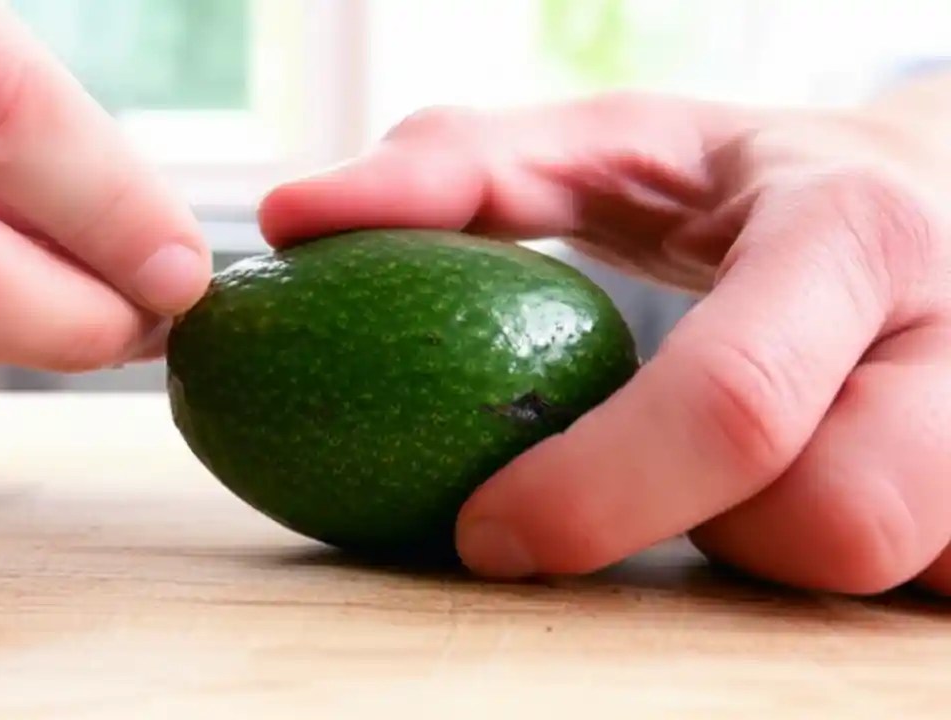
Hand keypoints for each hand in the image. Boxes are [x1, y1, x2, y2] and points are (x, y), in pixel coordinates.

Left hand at [259, 92, 950, 595]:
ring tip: (743, 466)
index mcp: (852, 232)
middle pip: (841, 526)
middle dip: (713, 534)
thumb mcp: (611, 144)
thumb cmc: (744, 179)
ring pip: (886, 573)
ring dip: (775, 546)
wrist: (931, 193)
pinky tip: (808, 486)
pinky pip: (923, 596)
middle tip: (655, 473)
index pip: (736, 402)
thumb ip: (458, 170)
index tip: (486, 536)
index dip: (600, 491)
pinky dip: (839, 564)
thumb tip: (293, 217)